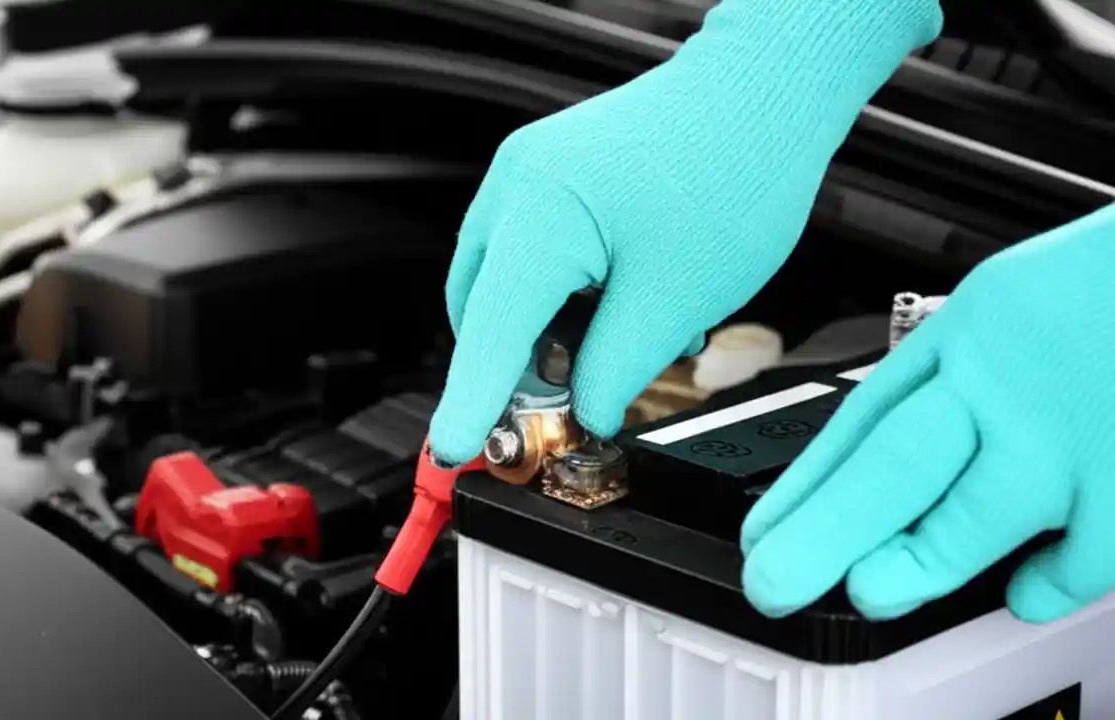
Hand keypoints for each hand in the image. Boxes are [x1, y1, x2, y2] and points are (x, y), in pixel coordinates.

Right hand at [425, 0, 941, 463]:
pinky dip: (565, 292)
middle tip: (569, 409)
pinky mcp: (554, 170)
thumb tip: (584, 411)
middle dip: (519, 365)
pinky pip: (534, 250)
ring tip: (625, 337)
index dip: (470, 401)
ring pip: (509, 283)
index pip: (489, 334)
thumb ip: (613, 371)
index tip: (452, 450)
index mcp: (540, 216)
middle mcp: (518, 186)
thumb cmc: (736, 170)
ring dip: (550, 328)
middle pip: (484, 309)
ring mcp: (532, 171)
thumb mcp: (675, 301)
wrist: (767, 88)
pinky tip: (622, 302)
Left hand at [742, 204, 1114, 622]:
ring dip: (912, 567)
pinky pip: (1086, 555)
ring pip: (969, 518)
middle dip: (821, 533)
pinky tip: (1024, 594)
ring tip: (870, 593)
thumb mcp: (1022, 295)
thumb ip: (972, 363)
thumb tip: (922, 443)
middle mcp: (1006, 382)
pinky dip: (1051, 585)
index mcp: (968, 332)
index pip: (864, 421)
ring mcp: (1069, 434)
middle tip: (773, 583)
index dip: (808, 486)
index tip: (766, 534)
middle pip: (891, 466)